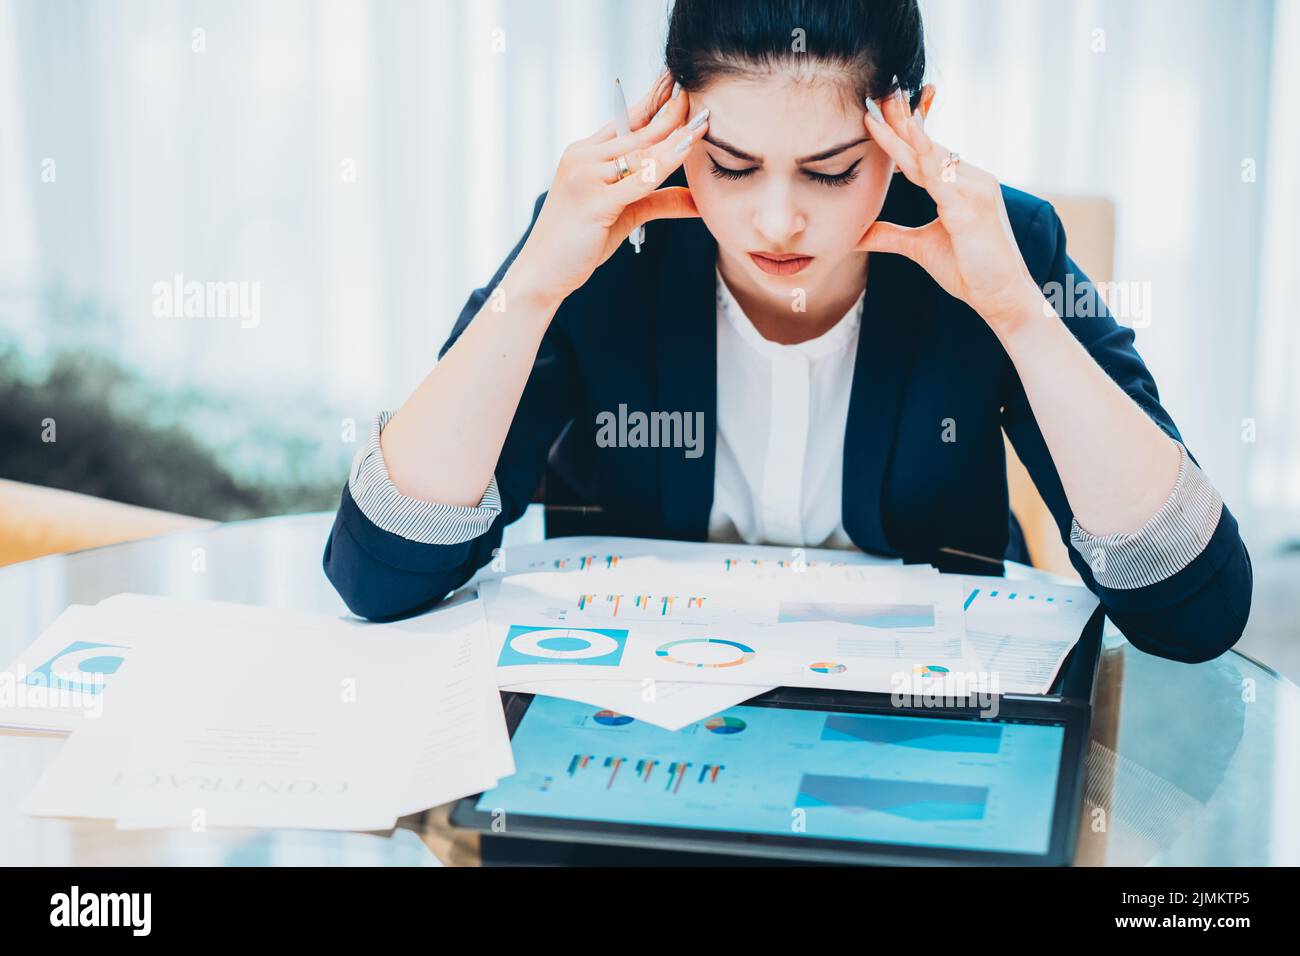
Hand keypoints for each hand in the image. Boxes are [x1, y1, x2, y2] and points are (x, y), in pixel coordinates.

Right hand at [512, 69, 709, 306]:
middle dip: (672, 112)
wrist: (542, 272)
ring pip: (640, 150)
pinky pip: (637, 178)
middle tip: (703, 97)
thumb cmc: (579, 242)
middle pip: (638, 129)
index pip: (626, 118)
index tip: (681, 83)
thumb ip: (659, 200)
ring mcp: (586, 176)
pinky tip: (686, 147)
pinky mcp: (593, 201)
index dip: (656, 99)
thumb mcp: (625, 214)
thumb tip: (698, 198)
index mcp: (585, 154)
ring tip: (704, 120)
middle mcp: (583, 157)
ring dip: (675, 134)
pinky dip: (665, 162)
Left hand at [857, 85, 1041, 334]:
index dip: (905, 127)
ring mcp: (974, 190)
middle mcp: (970, 179)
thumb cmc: (969, 270)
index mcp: (959, 184)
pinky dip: (923, 159)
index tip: (882, 105)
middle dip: (901, 118)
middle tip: (877, 91)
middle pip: (928, 144)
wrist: (1002, 297)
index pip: (926, 150)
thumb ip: (889, 235)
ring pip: (932, 154)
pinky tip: (907, 142)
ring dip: (906, 130)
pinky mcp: (971, 209)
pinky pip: (942, 179)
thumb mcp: (919, 247)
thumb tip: (855, 232)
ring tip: (883, 106)